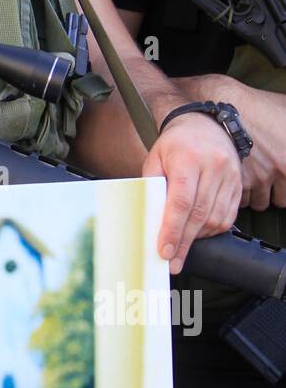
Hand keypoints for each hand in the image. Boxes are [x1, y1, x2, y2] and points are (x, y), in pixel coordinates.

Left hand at [143, 113, 241, 273]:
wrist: (205, 125)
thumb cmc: (176, 143)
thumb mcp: (155, 158)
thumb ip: (151, 186)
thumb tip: (149, 219)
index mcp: (188, 159)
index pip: (181, 201)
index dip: (172, 230)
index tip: (164, 251)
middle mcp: (213, 168)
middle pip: (198, 214)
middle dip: (183, 243)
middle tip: (172, 262)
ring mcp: (229, 176)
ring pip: (215, 218)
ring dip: (198, 238)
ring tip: (182, 248)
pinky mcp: (238, 185)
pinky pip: (227, 216)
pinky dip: (212, 230)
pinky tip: (199, 233)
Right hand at [233, 86, 285, 211]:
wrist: (228, 108)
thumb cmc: (262, 108)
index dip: (285, 185)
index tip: (280, 179)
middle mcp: (285, 171)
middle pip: (281, 200)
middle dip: (273, 192)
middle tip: (266, 178)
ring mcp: (264, 178)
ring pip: (260, 202)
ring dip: (256, 195)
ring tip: (251, 179)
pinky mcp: (242, 182)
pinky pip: (242, 200)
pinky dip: (240, 193)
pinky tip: (238, 179)